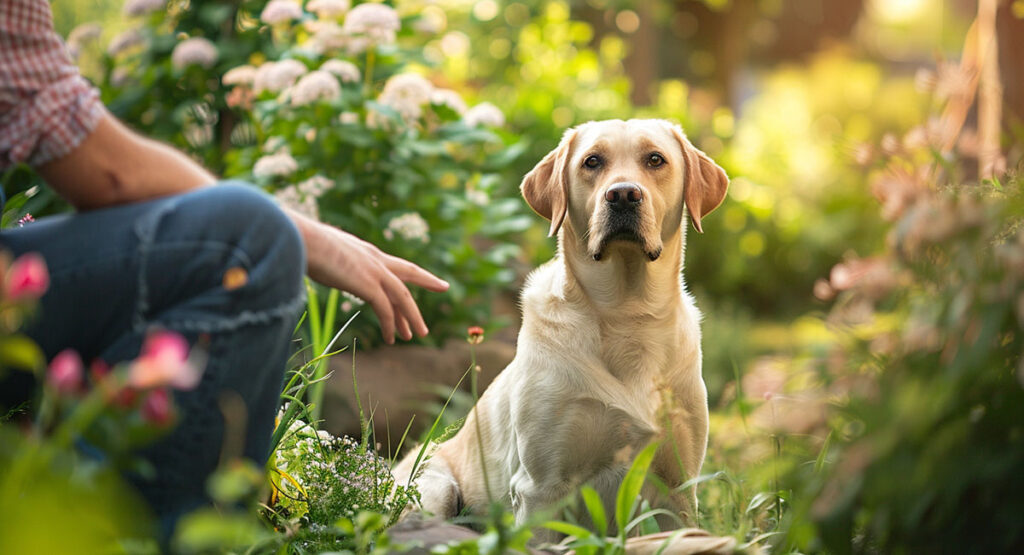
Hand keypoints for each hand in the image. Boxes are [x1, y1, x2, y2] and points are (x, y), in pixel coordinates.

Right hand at [289, 211, 448, 343]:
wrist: (299, 239)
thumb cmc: (302, 244)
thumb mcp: (322, 251)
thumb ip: (329, 259)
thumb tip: (317, 262)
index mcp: (365, 251)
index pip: (392, 262)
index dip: (407, 268)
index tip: (419, 271)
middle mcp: (375, 259)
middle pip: (409, 272)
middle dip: (427, 280)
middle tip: (444, 286)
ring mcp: (374, 271)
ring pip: (402, 297)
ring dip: (411, 317)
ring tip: (417, 335)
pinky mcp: (368, 285)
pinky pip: (386, 309)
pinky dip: (390, 325)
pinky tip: (391, 338)